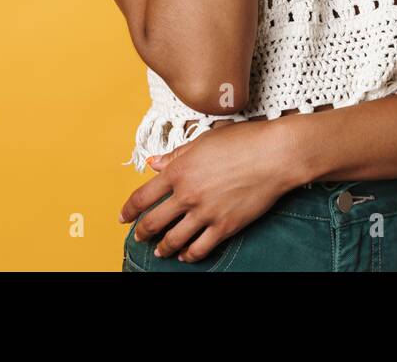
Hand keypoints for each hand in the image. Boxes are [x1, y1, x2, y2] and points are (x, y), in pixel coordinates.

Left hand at [119, 118, 301, 262]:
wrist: (274, 155)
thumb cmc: (243, 141)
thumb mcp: (203, 141)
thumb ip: (176, 155)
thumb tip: (154, 163)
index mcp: (178, 170)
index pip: (142, 196)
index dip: (128, 210)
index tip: (123, 217)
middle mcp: (187, 194)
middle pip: (153, 222)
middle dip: (142, 233)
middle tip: (138, 237)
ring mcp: (205, 213)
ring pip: (173, 239)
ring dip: (163, 247)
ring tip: (160, 250)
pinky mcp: (225, 226)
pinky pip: (199, 248)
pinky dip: (189, 255)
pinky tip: (185, 255)